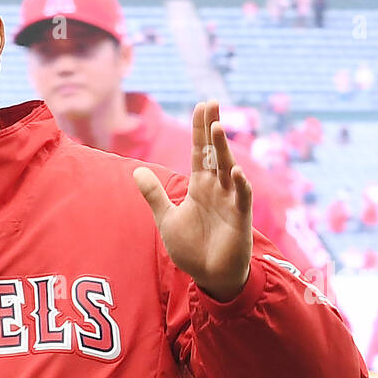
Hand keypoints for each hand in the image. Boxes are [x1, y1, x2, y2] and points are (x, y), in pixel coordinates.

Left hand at [133, 100, 252, 301]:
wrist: (210, 276)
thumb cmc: (192, 248)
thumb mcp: (166, 218)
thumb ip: (154, 194)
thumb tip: (136, 170)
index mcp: (200, 186)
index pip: (201, 152)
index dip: (200, 129)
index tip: (202, 105)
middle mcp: (217, 189)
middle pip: (215, 152)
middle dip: (212, 128)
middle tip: (211, 102)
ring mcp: (230, 202)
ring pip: (229, 170)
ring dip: (224, 149)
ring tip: (217, 127)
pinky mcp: (240, 220)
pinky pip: (241, 199)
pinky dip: (240, 186)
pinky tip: (237, 172)